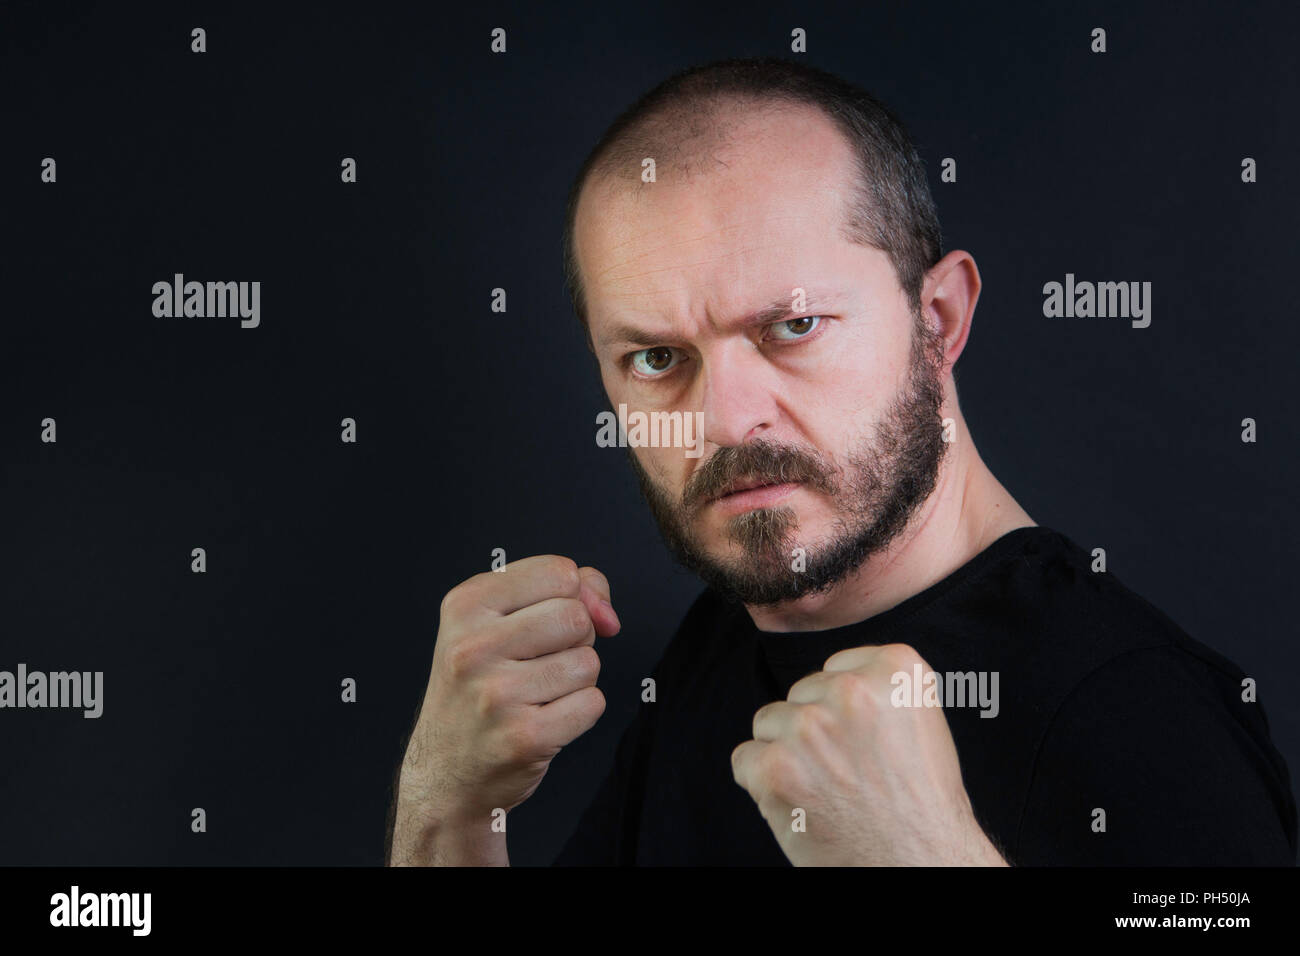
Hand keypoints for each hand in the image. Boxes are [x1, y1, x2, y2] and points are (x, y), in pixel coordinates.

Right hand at [390, 555, 619, 864]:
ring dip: (576, 680)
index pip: (559, 572)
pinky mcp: (524, 737)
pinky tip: (544, 719)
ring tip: (537, 693)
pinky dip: (580, 713)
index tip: (546, 621)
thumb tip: (605, 610)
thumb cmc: (479, 688)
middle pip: (576, 616)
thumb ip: (563, 591)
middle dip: (575, 639)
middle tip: (539, 663)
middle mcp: (472, 647)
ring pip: (588, 662)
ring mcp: (496, 694)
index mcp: (464, 606)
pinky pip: (592, 704)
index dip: (571, 596)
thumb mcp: (496, 622)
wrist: (445, 772)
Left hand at [731, 643, 1005, 865]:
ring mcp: (810, 727)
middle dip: (814, 731)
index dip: (843, 711)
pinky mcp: (776, 767)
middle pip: (800, 694)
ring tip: (827, 790)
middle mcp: (852, 690)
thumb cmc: (921, 805)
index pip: (836, 670)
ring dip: (787, 754)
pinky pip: (745, 759)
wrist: (921, 865)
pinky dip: (763, 785)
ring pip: (768, 723)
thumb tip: (828, 679)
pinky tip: (802, 804)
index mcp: (895, 669)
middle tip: (849, 773)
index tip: (864, 742)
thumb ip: (878, 689)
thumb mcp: (920, 722)